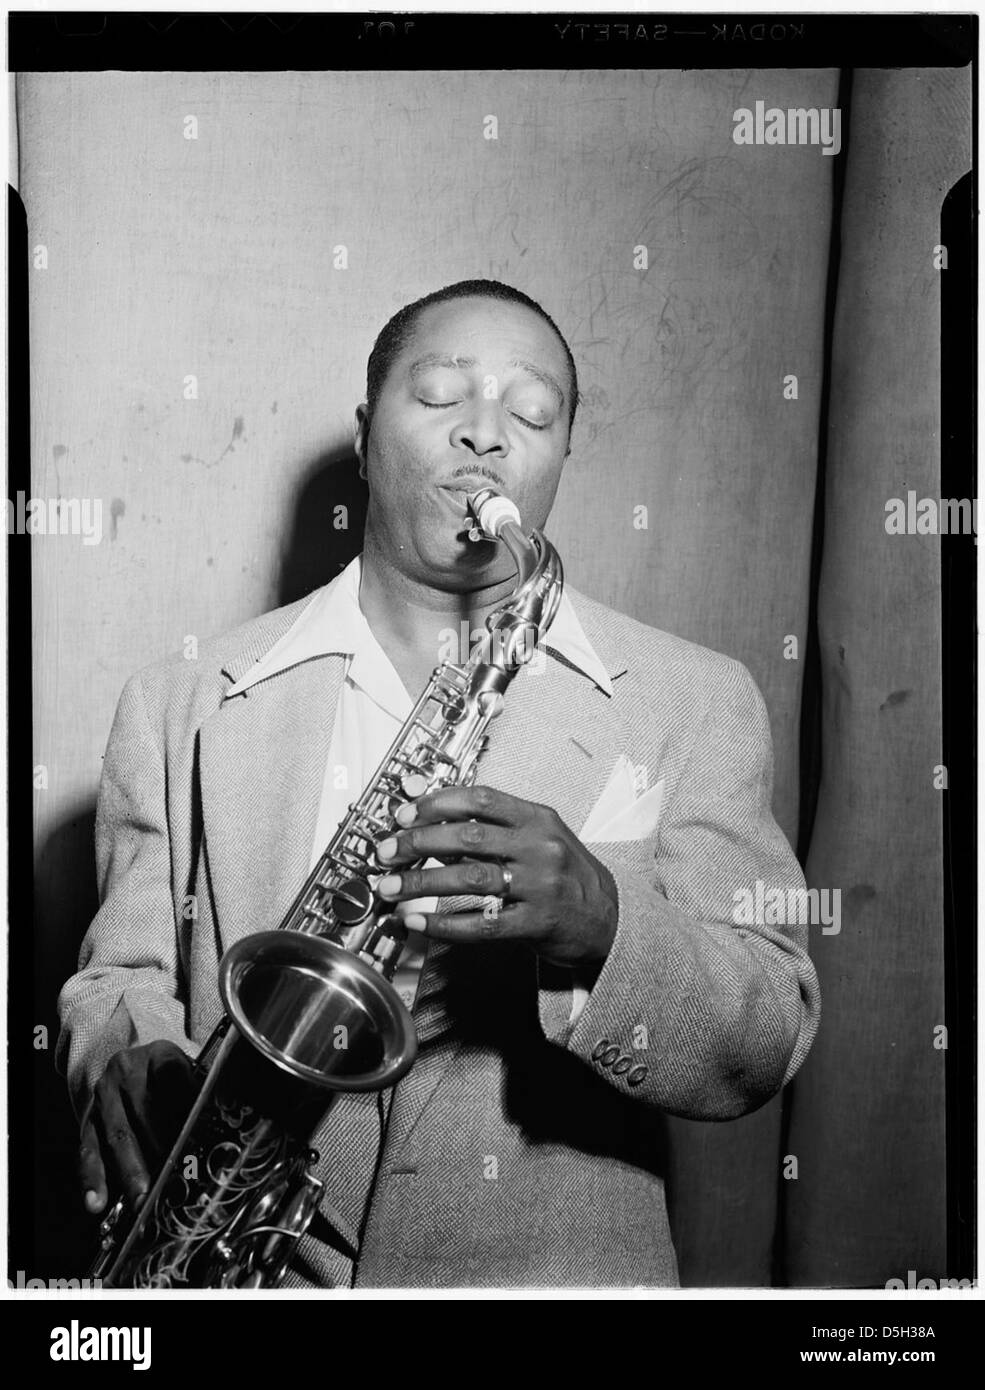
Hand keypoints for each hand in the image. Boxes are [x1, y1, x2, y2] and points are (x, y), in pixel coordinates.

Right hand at [78, 1040, 195, 1215]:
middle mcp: (126, 1071)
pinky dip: (93, 1179)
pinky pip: (88, 1151)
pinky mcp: (87, 1121)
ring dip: (130, 1170)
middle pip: (144, 1109)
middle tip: (176, 1175)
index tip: (201, 1126)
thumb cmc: (168, 1076)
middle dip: (161, 1145)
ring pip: (117, 1135)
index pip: (173, 1072)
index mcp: (159, 1054)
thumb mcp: (189, 1069)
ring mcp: (103, 1097)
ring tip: (142, 1199)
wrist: (126, 1064)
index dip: (187, 1098)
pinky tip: (97, 1202)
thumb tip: (228, 1115)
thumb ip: (204, 1090)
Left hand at [374, 785, 618, 968]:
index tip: (404, 814)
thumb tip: (428, 815)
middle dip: (417, 843)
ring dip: (421, 882)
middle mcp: (539, 847)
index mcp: (537, 818)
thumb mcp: (537, 837)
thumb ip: (490, 825)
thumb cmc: (565, 874)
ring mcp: (540, 886)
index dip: (436, 803)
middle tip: (386, 852)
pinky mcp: (536, 923)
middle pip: (468, 836)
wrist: (609, 917)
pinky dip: (444, 924)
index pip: (480, 798)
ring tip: (391, 889)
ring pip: (469, 878)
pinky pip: (482, 924)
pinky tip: (420, 921)